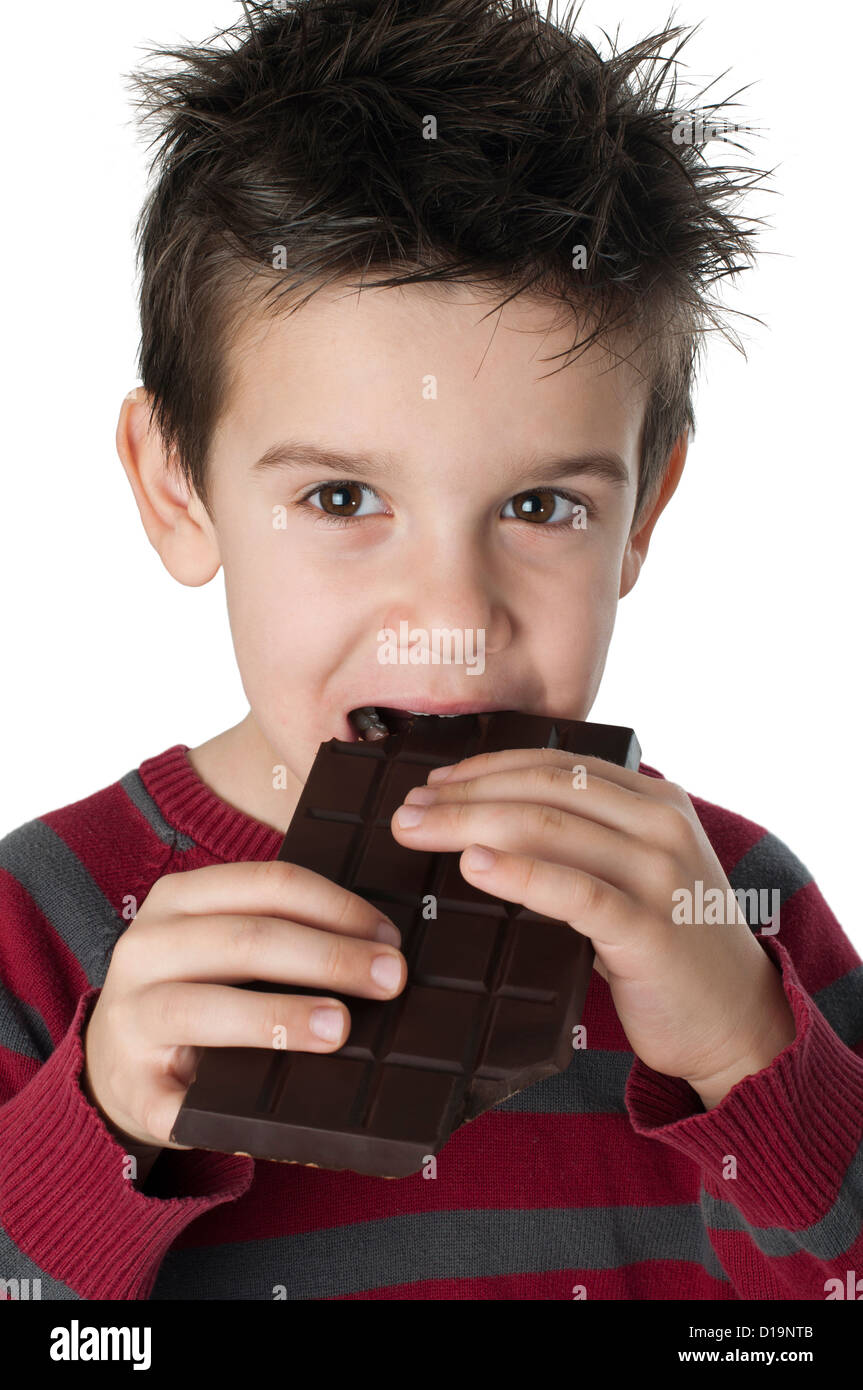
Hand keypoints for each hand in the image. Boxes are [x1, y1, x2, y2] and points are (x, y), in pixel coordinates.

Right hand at [83, 861, 405, 1161]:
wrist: (117, 1061)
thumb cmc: (197, 989)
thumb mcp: (224, 942)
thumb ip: (284, 934)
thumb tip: (381, 952)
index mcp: (180, 900)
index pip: (270, 884)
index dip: (337, 906)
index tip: (388, 937)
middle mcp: (146, 949)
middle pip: (246, 939)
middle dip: (329, 956)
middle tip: (389, 979)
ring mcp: (131, 1019)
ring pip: (208, 1008)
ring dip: (281, 1017)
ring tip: (340, 1028)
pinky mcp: (134, 1090)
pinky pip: (185, 1100)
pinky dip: (236, 1110)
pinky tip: (287, 1117)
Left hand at [391, 749, 795, 1108]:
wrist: (739, 1022)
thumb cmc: (669, 947)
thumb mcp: (635, 875)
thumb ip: (585, 843)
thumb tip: (488, 824)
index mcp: (656, 802)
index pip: (558, 765)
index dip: (488, 768)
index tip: (435, 783)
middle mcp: (661, 826)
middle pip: (545, 790)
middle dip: (465, 794)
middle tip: (407, 809)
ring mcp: (659, 874)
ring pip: (550, 827)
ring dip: (471, 823)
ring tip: (418, 830)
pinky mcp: (649, 929)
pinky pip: (573, 891)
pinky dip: (518, 873)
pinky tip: (473, 866)